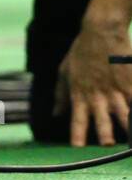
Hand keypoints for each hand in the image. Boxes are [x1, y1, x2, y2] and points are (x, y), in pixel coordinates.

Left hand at [54, 20, 131, 145]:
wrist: (100, 30)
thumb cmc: (81, 52)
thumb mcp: (64, 71)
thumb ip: (60, 94)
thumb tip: (55, 114)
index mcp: (80, 94)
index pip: (77, 119)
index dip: (77, 135)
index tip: (77, 149)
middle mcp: (97, 96)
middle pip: (102, 120)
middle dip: (105, 134)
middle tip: (107, 146)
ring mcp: (115, 90)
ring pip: (123, 114)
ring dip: (127, 128)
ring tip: (129, 142)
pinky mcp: (129, 83)